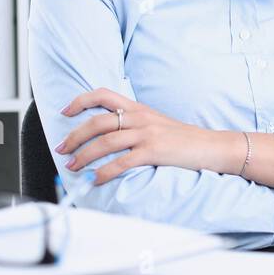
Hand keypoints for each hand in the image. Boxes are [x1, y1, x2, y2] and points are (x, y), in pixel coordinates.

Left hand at [55, 88, 226, 185]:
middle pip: (97, 122)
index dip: (81, 101)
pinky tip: (94, 180)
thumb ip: (136, 124)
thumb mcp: (158, 123)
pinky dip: (103, 172)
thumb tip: (110, 135)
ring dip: (83, 156)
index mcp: (139, 108)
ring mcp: (147, 134)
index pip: (104, 94)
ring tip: (72, 166)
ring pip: (104, 142)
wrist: (212, 146)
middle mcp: (140, 117)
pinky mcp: (153, 151)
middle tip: (61, 148)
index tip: (65, 111)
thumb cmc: (185, 139)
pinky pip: (121, 163)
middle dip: (74, 136)